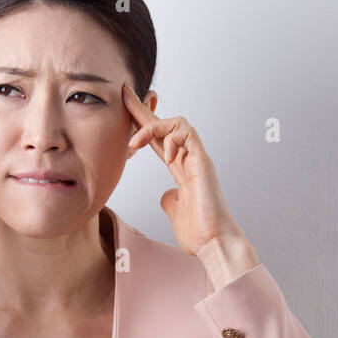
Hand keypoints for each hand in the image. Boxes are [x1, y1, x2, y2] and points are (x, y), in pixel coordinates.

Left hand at [122, 82, 248, 259]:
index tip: (125, 107)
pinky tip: (165, 156)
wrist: (213, 243)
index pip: (159, 140)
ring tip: (135, 145)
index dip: (142, 123)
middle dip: (143, 108)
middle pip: (165, 125)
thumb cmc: (199, 232)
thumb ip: (171, 200)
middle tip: (123, 94)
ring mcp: (198, 158)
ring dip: (151, 128)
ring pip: (176, 123)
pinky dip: (171, 139)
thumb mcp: (176, 212)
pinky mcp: (202, 161)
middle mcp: (190, 159)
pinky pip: (187, 133)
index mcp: (182, 169)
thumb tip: (166, 195)